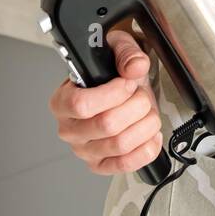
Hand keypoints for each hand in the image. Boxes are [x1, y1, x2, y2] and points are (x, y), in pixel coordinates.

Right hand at [48, 27, 162, 175]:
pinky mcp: (102, 165)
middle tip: (141, 95)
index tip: (127, 83)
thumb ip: (126, 52)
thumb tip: (134, 67)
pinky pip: (127, 164)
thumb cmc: (112, 75)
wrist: (122, 91)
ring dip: (145, 124)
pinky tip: (150, 133)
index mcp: (63, 101)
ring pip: (120, 144)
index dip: (112, 93)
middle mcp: (70, 129)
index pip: (80, 104)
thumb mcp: (117, 50)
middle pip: (107, 125)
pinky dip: (147, 147)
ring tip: (148, 112)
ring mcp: (85, 150)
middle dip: (136, 105)